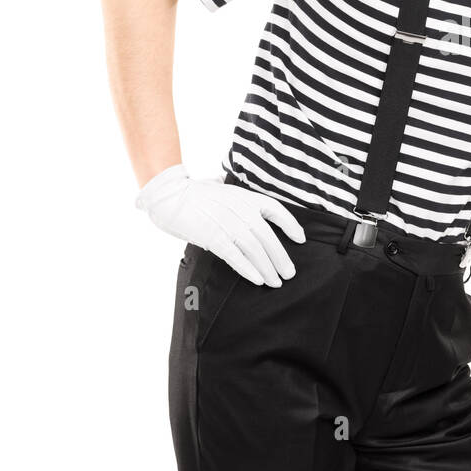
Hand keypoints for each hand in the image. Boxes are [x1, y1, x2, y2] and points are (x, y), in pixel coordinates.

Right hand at [136, 164, 304, 286]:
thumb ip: (236, 198)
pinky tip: (257, 280)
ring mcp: (227, 224)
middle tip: (289, 273)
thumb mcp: (223, 189)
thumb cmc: (194, 193)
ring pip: (255, 250)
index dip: (291, 225)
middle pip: (268, 237)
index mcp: (246, 197)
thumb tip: (239, 200)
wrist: (169, 195)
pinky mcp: (212, 237)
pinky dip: (248, 269)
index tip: (301, 239)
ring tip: (275, 281)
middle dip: (281, 257)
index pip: (277, 210)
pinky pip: (235, 256)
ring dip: (267, 268)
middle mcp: (241, 210)